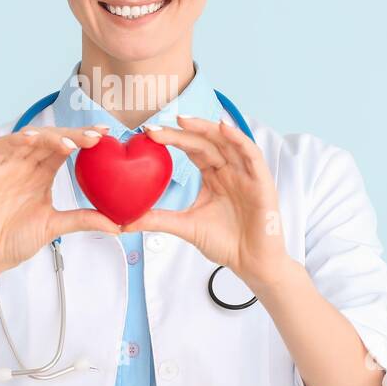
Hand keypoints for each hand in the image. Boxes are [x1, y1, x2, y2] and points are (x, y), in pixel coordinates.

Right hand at [0, 125, 120, 282]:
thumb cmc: (14, 240)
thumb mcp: (55, 226)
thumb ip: (83, 219)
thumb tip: (118, 225)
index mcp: (42, 174)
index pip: (65, 148)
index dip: (83, 138)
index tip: (106, 134)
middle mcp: (25, 164)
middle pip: (50, 139)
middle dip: (72, 135)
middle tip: (95, 136)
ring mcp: (5, 165)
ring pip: (28, 138)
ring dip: (48, 137)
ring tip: (69, 143)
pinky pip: (0, 147)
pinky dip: (15, 140)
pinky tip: (31, 140)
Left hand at [120, 115, 291, 289]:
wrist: (251, 264)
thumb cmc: (226, 243)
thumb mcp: (185, 226)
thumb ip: (158, 219)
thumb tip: (124, 221)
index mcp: (214, 176)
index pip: (192, 149)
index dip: (172, 139)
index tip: (147, 133)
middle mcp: (230, 170)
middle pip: (206, 141)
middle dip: (182, 132)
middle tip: (156, 128)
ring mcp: (246, 174)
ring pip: (227, 141)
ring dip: (206, 128)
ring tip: (183, 121)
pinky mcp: (262, 182)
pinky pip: (252, 154)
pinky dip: (239, 139)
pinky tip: (223, 128)